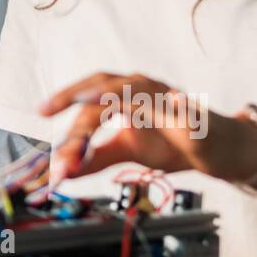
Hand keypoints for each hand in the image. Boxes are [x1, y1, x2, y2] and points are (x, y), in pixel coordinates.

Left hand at [40, 72, 256, 185]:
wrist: (213, 150)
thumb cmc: (169, 142)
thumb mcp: (125, 151)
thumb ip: (94, 156)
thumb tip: (60, 170)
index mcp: (125, 95)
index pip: (89, 99)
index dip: (65, 112)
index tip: (42, 128)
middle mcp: (144, 89)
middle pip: (106, 85)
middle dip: (76, 96)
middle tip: (49, 108)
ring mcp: (170, 99)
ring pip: (140, 91)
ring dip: (114, 95)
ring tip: (89, 99)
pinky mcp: (196, 117)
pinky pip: (187, 110)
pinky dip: (180, 106)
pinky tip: (175, 103)